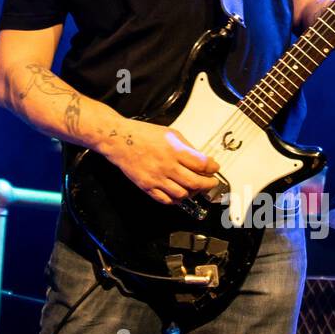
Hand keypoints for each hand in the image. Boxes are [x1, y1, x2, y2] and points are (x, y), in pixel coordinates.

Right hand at [102, 120, 219, 204]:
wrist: (119, 140)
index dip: (213, 168)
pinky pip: (166, 200)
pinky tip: (179, 193)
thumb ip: (186, 147)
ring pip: (183, 194)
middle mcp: (167, 166)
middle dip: (208, 184)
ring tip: (195, 188)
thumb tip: (200, 159)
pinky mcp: (147, 187)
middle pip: (196, 182)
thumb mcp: (170, 133)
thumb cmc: (143, 134)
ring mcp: (157, 178)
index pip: (202, 164)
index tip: (215, 168)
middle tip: (211, 182)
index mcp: (175, 150)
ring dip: (193, 193)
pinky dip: (176, 199)